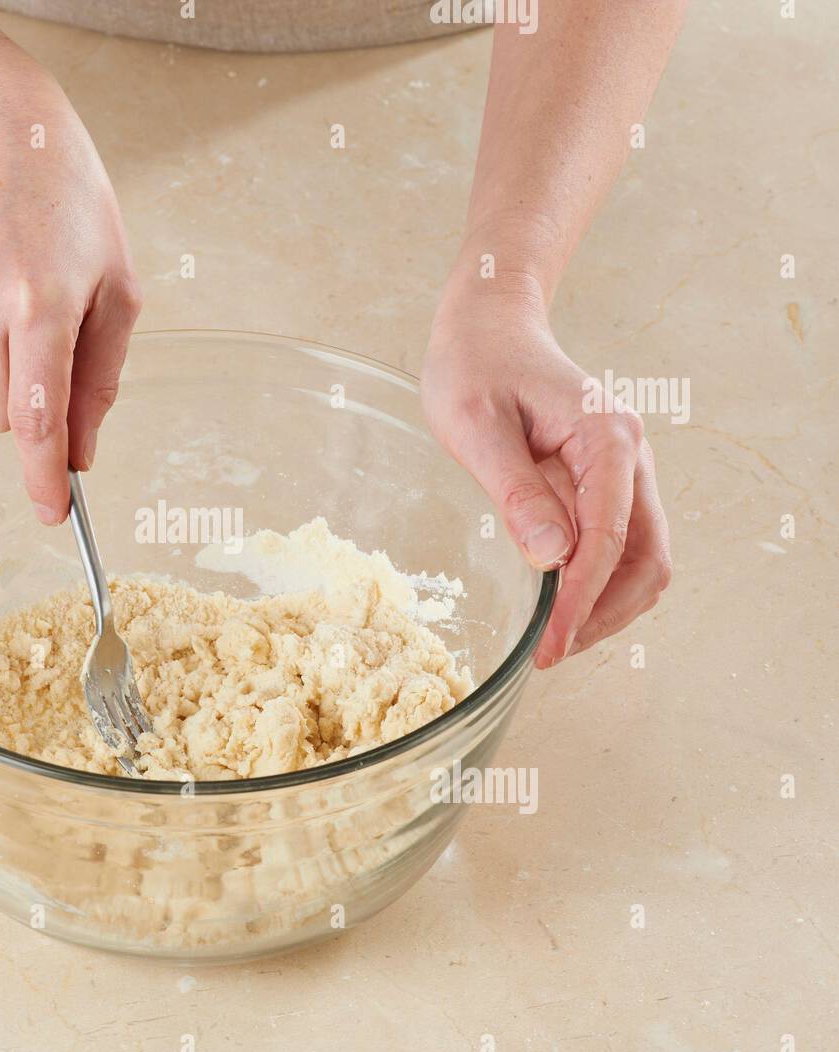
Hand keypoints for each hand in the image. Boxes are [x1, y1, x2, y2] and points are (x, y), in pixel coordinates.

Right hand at [0, 56, 140, 523]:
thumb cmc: (73, 207)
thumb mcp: (118, 288)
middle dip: (28, 408)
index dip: (43, 478)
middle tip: (50, 348)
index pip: (37, 419)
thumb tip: (81, 453)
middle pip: (0, 419)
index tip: (53, 514)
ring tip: (15, 300)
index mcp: (44, 303)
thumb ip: (101, 379)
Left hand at [422, 289, 671, 667]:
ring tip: (554, 641)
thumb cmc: (475, 367)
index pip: (608, 539)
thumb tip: (553, 558)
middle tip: (551, 653)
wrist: (488, 328)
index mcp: (606, 438)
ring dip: (606, 606)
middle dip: (605, 614)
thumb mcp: (477, 427)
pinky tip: (557, 606)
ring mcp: (622, 472)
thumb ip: (516, 491)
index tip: (550, 645)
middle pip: (647, 559)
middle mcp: (629, 457)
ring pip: (641, 558)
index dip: (581, 600)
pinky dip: (597, 584)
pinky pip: (617, 545)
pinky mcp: (603, 484)